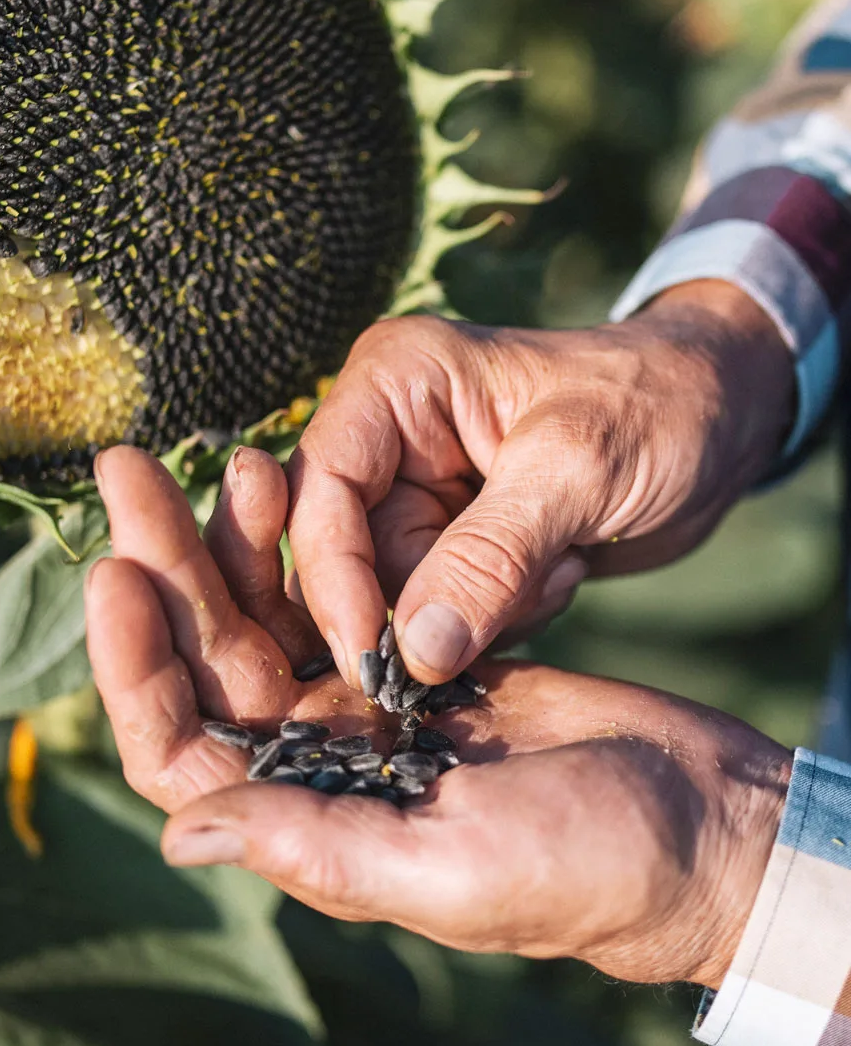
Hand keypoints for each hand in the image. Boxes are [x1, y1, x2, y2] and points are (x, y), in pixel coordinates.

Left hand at [86, 445, 790, 990]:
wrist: (697, 819)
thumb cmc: (590, 864)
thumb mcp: (454, 864)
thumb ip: (319, 846)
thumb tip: (177, 834)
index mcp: (311, 824)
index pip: (179, 750)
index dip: (134, 668)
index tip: (117, 574)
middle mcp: (321, 768)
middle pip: (209, 664)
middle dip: (166, 569)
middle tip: (130, 472)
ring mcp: (367, 713)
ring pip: (267, 619)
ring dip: (230, 544)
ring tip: (224, 457)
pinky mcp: (416, 664)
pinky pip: (335, 595)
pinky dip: (308, 544)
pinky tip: (292, 481)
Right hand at [286, 281, 793, 686]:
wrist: (726, 419)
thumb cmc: (659, 406)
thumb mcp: (579, 471)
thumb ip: (490, 559)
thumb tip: (413, 654)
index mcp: (394, 383)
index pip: (320, 494)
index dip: (333, 582)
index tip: (374, 663)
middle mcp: (388, 438)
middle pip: (349, 560)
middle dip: (428, 605)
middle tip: (524, 592)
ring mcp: (420, 497)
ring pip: (400, 602)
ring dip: (483, 613)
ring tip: (560, 563)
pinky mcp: (455, 548)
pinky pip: (444, 620)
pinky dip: (505, 619)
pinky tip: (563, 570)